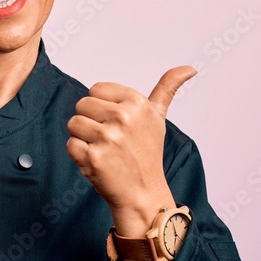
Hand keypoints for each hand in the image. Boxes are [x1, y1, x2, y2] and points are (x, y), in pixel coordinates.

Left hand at [66, 66, 195, 229]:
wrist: (143, 193)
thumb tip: (190, 68)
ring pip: (73, 124)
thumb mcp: (158, 117)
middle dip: (91, 122)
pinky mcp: (94, 158)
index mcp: (136, 102)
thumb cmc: (147, 152)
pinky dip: (79, 155)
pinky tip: (97, 162)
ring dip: (83, 138)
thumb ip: (167, 88)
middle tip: (110, 140)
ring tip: (104, 150)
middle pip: (81, 105)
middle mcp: (123, 117)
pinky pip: (70, 144)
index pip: (95, 89)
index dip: (102, 107)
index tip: (117, 123)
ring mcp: (108, 138)